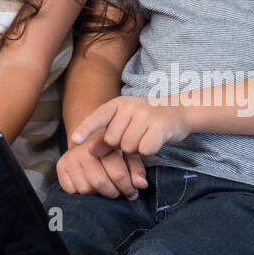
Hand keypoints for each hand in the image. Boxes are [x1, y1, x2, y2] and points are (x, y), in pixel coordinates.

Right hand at [57, 131, 148, 198]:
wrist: (88, 142)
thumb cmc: (112, 152)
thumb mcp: (128, 155)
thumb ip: (136, 169)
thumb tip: (141, 184)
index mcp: (104, 143)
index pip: (117, 173)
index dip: (128, 187)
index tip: (133, 193)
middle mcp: (84, 149)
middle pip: (100, 183)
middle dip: (114, 193)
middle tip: (120, 193)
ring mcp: (70, 158)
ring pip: (86, 189)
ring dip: (99, 194)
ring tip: (106, 188)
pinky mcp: (61, 167)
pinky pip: (72, 190)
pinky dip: (83, 193)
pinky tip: (91, 186)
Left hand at [71, 96, 191, 157]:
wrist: (179, 110)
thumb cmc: (146, 119)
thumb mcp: (124, 122)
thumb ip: (106, 136)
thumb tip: (89, 150)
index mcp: (118, 103)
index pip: (98, 117)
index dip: (85, 129)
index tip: (74, 141)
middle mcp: (130, 106)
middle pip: (113, 140)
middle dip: (121, 146)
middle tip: (135, 136)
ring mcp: (145, 115)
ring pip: (128, 147)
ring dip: (136, 149)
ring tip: (145, 136)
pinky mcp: (159, 126)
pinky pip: (145, 151)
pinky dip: (149, 151)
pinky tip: (155, 140)